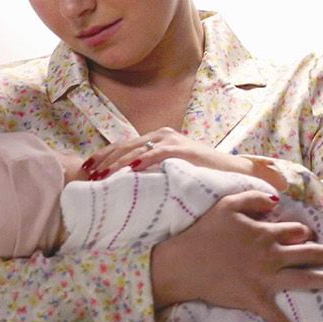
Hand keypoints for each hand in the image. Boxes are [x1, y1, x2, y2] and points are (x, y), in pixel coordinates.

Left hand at [82, 128, 287, 191]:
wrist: (235, 172)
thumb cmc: (203, 175)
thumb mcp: (172, 170)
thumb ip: (153, 171)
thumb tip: (128, 186)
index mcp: (158, 139)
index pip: (123, 146)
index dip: (104, 156)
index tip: (87, 169)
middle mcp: (162, 135)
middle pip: (125, 146)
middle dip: (104, 160)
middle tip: (88, 174)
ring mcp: (172, 141)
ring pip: (136, 149)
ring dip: (116, 163)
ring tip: (102, 175)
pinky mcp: (182, 149)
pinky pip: (156, 154)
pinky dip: (141, 161)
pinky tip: (129, 170)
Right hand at [149, 188, 322, 321]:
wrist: (184, 263)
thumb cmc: (205, 232)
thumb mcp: (228, 204)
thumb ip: (256, 198)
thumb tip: (278, 200)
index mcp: (266, 233)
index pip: (297, 230)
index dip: (305, 231)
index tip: (310, 234)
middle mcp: (272, 256)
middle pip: (309, 253)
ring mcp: (265, 279)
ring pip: (305, 279)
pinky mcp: (254, 299)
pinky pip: (275, 316)